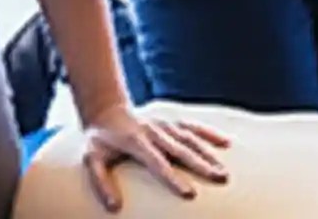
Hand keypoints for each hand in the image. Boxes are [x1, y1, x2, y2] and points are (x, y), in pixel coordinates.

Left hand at [80, 103, 229, 212]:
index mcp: (135, 141)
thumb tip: (114, 208)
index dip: (173, 178)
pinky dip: (209, 132)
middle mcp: (153, 131)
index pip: (156, 162)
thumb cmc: (100, 140)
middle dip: (201, 165)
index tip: (189, 194)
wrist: (106, 110)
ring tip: (225, 172)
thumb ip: (100, 182)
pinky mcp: (170, 120)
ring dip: (209, 154)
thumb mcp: (91, 159)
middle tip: (220, 179)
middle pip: (180, 149)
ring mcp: (164, 123)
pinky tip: (226, 143)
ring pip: (190, 138)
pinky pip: (192, 125)